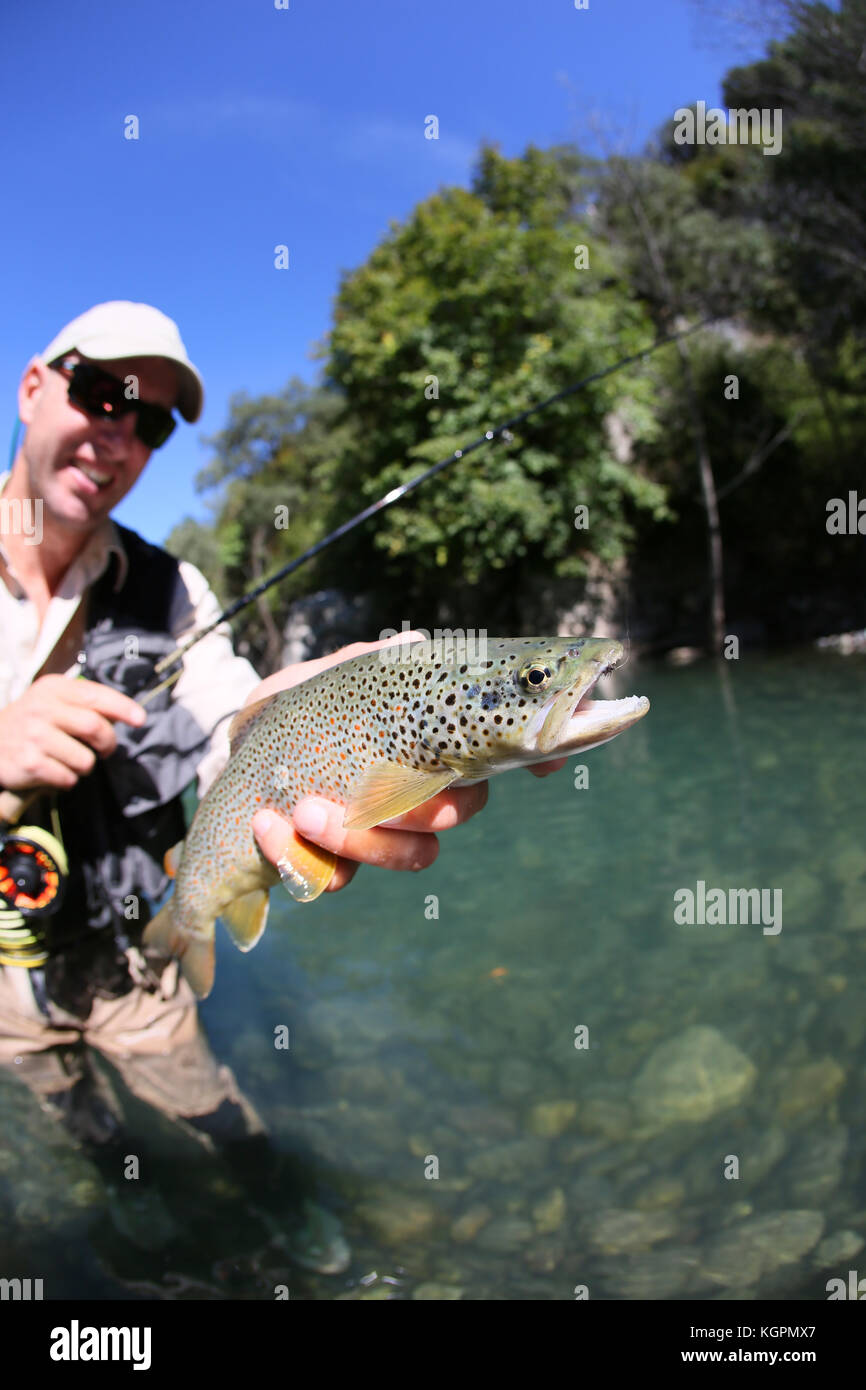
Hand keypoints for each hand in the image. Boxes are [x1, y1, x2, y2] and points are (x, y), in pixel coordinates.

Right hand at [0, 674, 145, 791]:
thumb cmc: (31, 722)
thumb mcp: (50, 700)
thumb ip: (83, 703)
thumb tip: (126, 716)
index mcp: (52, 689)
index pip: (95, 695)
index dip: (122, 707)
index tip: (140, 719)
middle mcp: (41, 709)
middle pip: (95, 727)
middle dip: (108, 743)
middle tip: (106, 750)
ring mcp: (34, 736)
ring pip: (85, 759)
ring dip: (85, 766)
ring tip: (69, 760)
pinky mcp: (30, 763)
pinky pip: (69, 778)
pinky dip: (68, 780)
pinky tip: (53, 771)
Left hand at [250, 634, 566, 891]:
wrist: (228, 759)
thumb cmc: (283, 713)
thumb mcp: (313, 681)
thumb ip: (360, 667)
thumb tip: (412, 644)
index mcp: (422, 745)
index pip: (494, 754)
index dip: (537, 757)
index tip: (552, 763)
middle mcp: (414, 794)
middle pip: (461, 811)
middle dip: (421, 808)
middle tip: (369, 792)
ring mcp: (379, 836)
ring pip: (412, 856)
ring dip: (359, 841)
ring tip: (301, 810)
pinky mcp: (335, 867)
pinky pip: (340, 881)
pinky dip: (304, 858)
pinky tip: (268, 826)